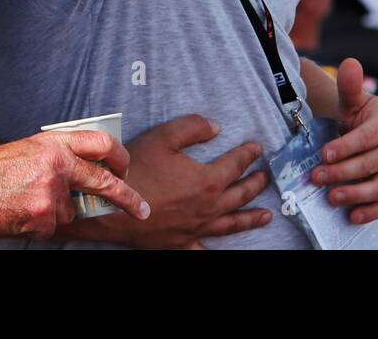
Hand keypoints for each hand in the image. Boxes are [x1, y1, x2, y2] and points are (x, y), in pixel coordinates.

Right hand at [0, 129, 147, 238]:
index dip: (120, 158)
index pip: (103, 145)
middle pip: (105, 183)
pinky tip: (22, 211)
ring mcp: (51, 194)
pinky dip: (41, 222)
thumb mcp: (34, 147)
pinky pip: (52, 226)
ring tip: (28, 199)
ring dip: (57, 210)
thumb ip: (62, 156)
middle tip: (142, 209)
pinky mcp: (41, 218)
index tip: (127, 170)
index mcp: (57, 144)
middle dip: (128, 198)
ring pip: (71, 210)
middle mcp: (59, 167)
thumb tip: (88, 176)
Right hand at [73, 115, 270, 248]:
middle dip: (255, 184)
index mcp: (207, 180)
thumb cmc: (136, 169)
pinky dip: (215, 250)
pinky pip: (203, 250)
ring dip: (251, 218)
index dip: (248, 154)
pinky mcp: (181, 243)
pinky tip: (222, 250)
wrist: (110, 206)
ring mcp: (196, 228)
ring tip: (267, 216)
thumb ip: (193, 127)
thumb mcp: (164, 136)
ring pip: (231, 224)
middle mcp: (208, 208)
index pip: (236, 164)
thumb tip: (216, 127)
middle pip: (240, 195)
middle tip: (266, 178)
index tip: (256, 148)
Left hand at [312, 59, 377, 224]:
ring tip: (330, 197)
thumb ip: (350, 86)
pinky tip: (351, 215)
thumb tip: (349, 63)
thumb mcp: (354, 101)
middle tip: (316, 177)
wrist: (377, 133)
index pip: (367, 138)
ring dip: (354, 194)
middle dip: (341, 172)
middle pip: (369, 164)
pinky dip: (370, 212)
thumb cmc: (361, 117)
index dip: (347, 146)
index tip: (325, 154)